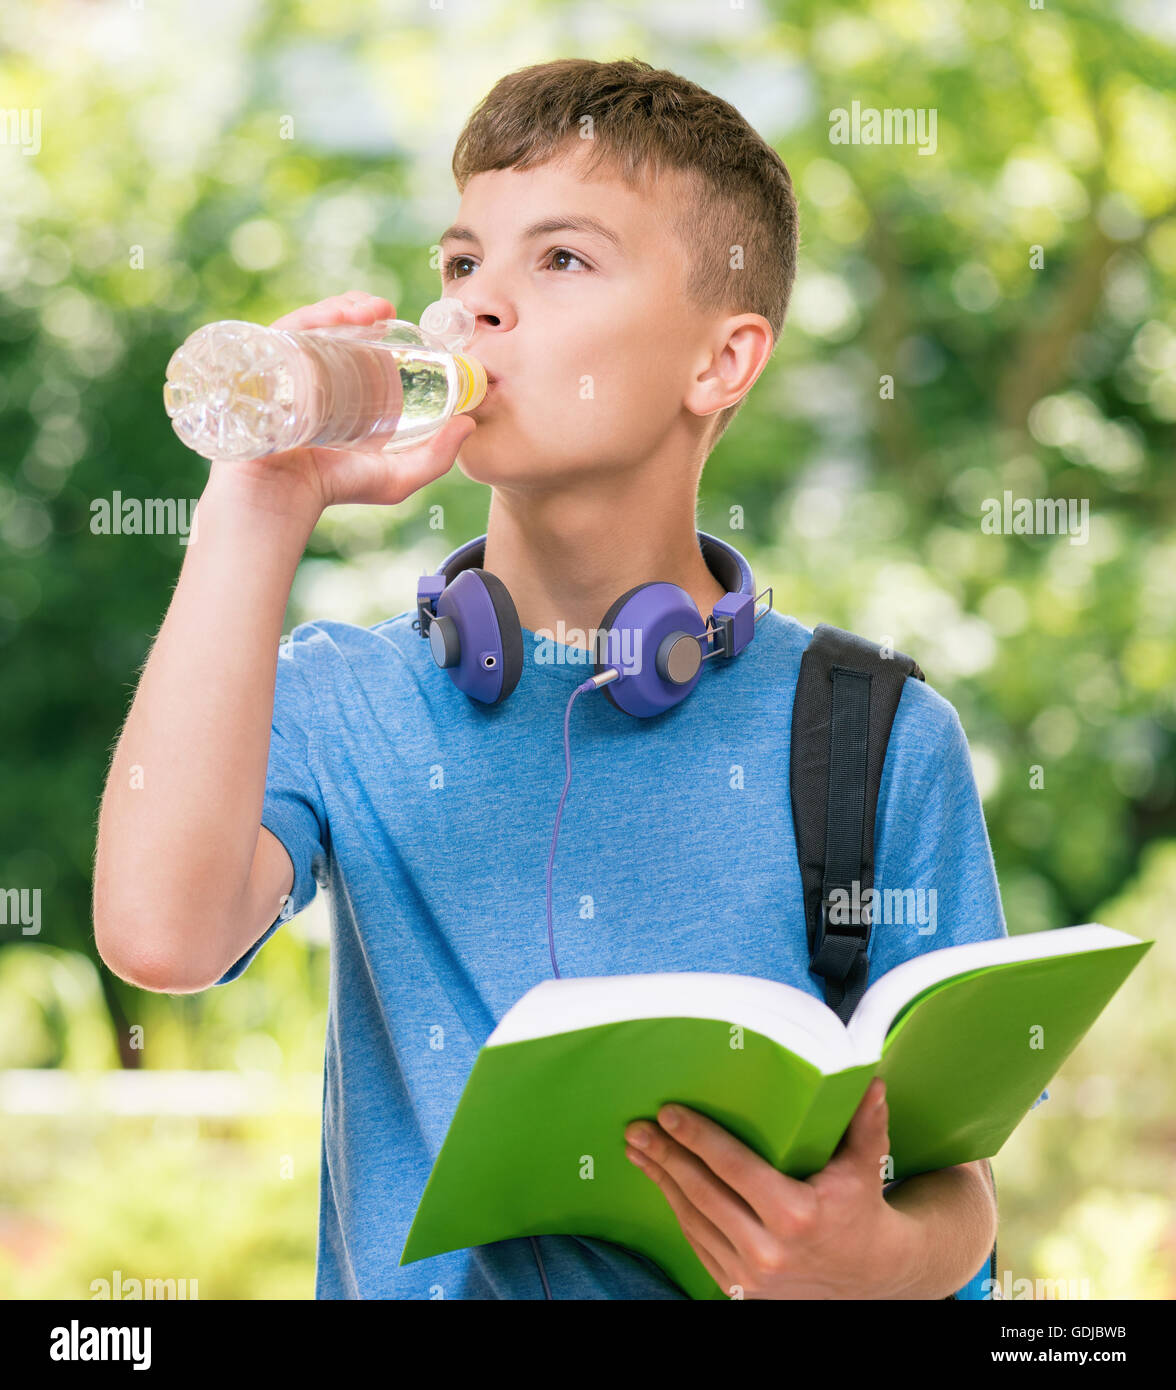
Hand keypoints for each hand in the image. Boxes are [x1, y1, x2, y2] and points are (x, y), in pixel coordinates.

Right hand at [205, 290, 475, 521]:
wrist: (281, 500)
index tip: (407, 322)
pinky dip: (311, 316)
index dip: (380, 325)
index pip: (358, 345)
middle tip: (386, 310)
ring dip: (340, 306)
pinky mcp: (262, 369)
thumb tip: (470, 423)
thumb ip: (436, 458)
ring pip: (312, 323)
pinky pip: (285, 330)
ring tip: (370, 311)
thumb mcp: (396, 477)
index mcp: (338, 389)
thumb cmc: (334, 488)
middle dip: (361, 309)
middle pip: (335, 327)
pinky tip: (337, 316)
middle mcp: (311, 374)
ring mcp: (285, 370)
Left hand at [623, 1078, 919, 1299]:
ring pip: (693, 1219)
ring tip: (638, 1150)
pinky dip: (677, 1210)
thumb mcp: (866, 1167)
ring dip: (662, 1181)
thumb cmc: (862, 1212)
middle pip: (702, 1193)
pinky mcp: (740, 1290)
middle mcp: (768, 1250)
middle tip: (637, 1128)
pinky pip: (698, 1243)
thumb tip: (867, 1079)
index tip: (668, 1113)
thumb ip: (864, 1123)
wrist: (869, 1282)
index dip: (697, 1138)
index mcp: (797, 1214)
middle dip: (665, 1156)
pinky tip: (663, 1183)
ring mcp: (750, 1275)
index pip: (734, 1167)